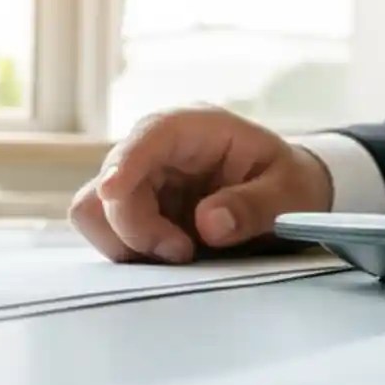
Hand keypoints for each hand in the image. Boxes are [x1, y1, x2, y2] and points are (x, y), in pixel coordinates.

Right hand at [68, 107, 333, 262]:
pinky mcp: (136, 210)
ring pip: (96, 210)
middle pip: (110, 184)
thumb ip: (253, 206)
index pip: (151, 135)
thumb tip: (208, 223)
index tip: (114, 191)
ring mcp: (141, 180)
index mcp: (197, 128)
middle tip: (184, 253)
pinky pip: (109, 233)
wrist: (285, 196)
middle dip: (137, 228)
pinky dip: (131, 252)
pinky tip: (172, 256)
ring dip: (128, 242)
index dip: (127, 162)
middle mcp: (158, 150)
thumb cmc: (288, 184)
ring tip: (181, 255)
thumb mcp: (288, 194)